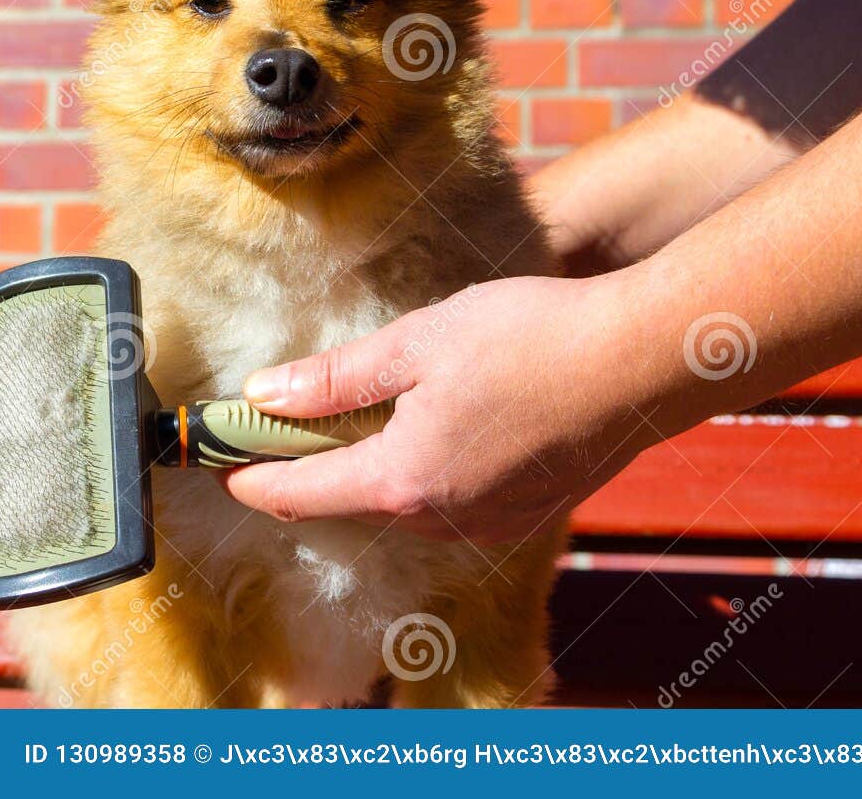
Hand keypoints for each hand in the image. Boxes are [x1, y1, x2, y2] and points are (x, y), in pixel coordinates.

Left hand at [222, 268, 708, 543]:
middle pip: (349, 499)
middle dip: (309, 465)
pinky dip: (425, 470)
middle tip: (282, 421)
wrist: (642, 362)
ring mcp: (489, 523)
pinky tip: (441, 422)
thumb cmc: (529, 338)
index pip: (298, 494)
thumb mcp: (416, 343)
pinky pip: (452, 500)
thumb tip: (262, 396)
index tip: (219, 464)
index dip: (250, 477)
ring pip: (403, 501)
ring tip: (362, 414)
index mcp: (401, 480)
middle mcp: (441, 520)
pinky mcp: (527, 513)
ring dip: (372, 466)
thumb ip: (333, 378)